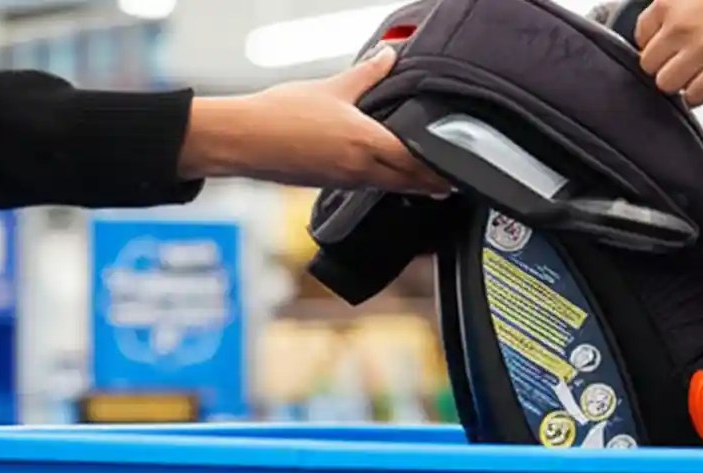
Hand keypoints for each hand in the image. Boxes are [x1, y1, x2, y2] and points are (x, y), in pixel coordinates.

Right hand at [178, 45, 449, 194]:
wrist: (242, 140)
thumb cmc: (280, 115)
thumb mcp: (331, 87)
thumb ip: (366, 74)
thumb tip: (389, 54)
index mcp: (365, 143)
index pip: (416, 160)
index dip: (441, 166)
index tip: (460, 168)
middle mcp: (361, 168)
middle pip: (410, 182)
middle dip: (434, 182)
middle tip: (456, 182)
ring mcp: (346, 180)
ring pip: (392, 187)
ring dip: (413, 185)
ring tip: (433, 182)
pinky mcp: (332, 185)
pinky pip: (370, 187)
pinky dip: (387, 184)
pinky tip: (389, 176)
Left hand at [635, 0, 702, 106]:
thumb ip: (675, 7)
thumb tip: (662, 30)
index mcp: (668, 2)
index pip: (640, 37)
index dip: (653, 46)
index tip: (665, 50)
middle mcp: (680, 25)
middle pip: (649, 65)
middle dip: (663, 67)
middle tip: (678, 66)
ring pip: (667, 84)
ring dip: (678, 84)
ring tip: (691, 78)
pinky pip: (696, 95)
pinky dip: (696, 97)